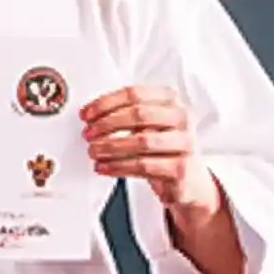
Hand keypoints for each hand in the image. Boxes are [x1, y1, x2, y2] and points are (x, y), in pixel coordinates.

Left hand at [82, 86, 220, 211]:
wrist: (188, 179)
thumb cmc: (161, 147)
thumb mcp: (147, 125)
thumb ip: (124, 115)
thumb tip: (89, 115)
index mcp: (170, 100)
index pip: (135, 94)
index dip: (106, 103)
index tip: (86, 114)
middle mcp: (181, 117)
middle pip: (139, 114)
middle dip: (107, 124)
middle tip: (88, 133)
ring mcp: (184, 142)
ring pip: (142, 141)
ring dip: (110, 146)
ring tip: (93, 151)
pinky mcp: (180, 168)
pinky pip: (143, 165)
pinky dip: (117, 166)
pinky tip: (103, 167)